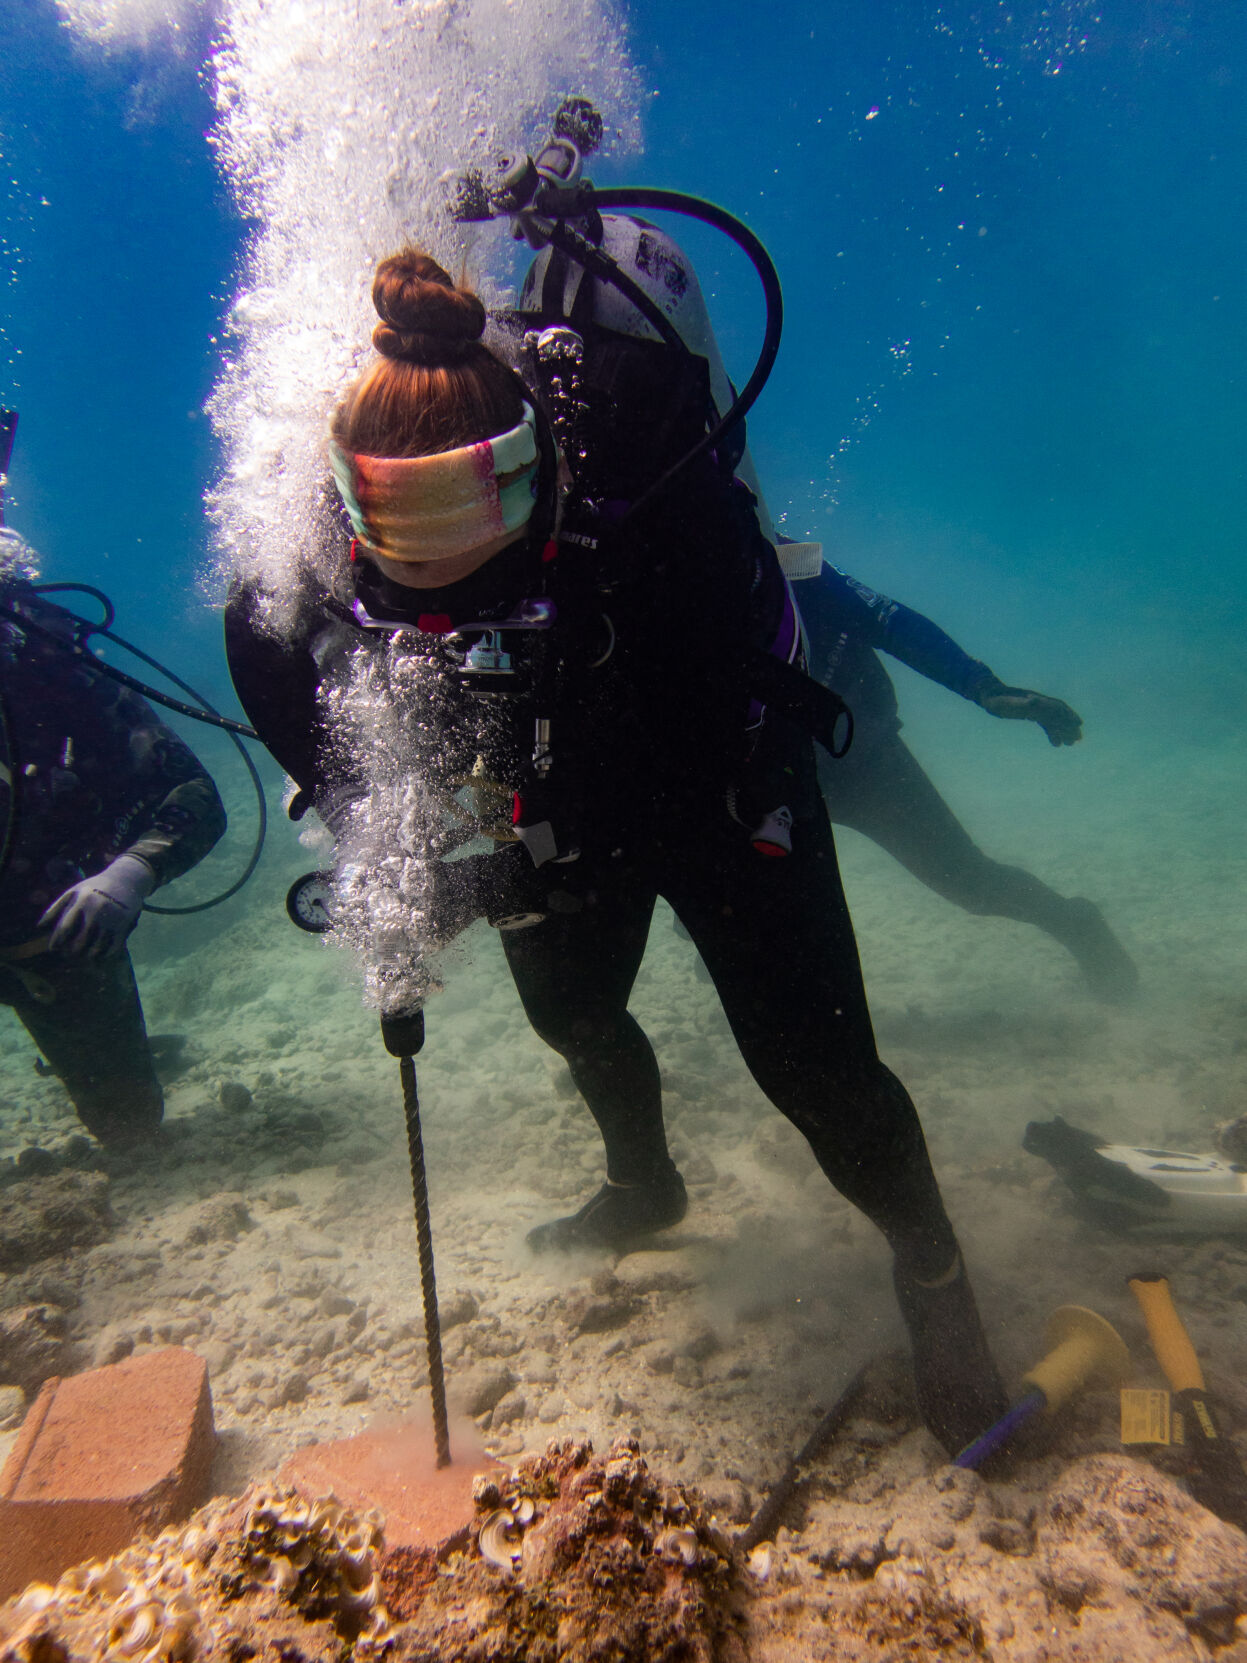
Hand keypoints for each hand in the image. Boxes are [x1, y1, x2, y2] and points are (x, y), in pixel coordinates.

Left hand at [39, 854, 155, 956]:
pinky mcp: (123, 926)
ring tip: (82, 955)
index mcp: (81, 901)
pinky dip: (103, 954)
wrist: (126, 880)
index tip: (53, 949)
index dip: (56, 942)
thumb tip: (39, 927)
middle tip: (68, 954)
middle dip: (71, 952)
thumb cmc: (94, 887)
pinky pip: (112, 948)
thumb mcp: (74, 891)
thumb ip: (55, 908)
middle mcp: (96, 911)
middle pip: (79, 942)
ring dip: (87, 955)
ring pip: (95, 949)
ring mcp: (111, 919)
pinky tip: (98, 954)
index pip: (64, 928)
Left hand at [978, 687, 1082, 746]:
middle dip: (1069, 725)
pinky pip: (1045, 721)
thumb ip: (1019, 703)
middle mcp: (1038, 702)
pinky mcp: (1030, 712)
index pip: (1055, 708)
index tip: (1078, 725)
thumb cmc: (995, 700)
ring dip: (1063, 729)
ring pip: (1053, 718)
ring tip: (1070, 743)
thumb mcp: (1005, 703)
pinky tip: (1055, 742)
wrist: (988, 694)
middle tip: (1078, 739)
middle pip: (1058, 713)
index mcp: (1034, 700)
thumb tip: (1035, 701)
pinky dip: (1052, 731)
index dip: (1067, 716)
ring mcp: (1035, 706)